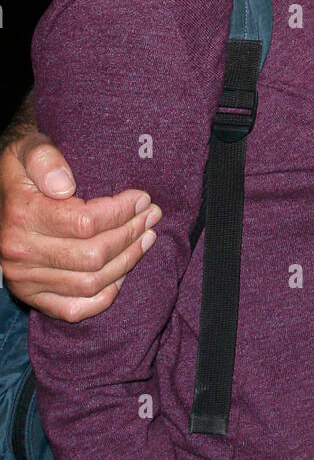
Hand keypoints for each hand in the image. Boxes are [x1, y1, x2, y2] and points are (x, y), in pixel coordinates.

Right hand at [0, 133, 159, 320]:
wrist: (0, 197)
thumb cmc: (23, 170)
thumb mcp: (28, 149)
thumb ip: (45, 160)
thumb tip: (65, 186)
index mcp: (22, 215)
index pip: (85, 222)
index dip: (121, 212)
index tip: (142, 198)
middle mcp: (21, 253)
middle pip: (93, 255)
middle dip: (131, 234)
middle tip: (152, 215)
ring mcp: (25, 280)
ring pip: (90, 283)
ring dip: (127, 261)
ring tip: (146, 237)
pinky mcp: (32, 297)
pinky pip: (74, 309)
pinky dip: (105, 296)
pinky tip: (123, 273)